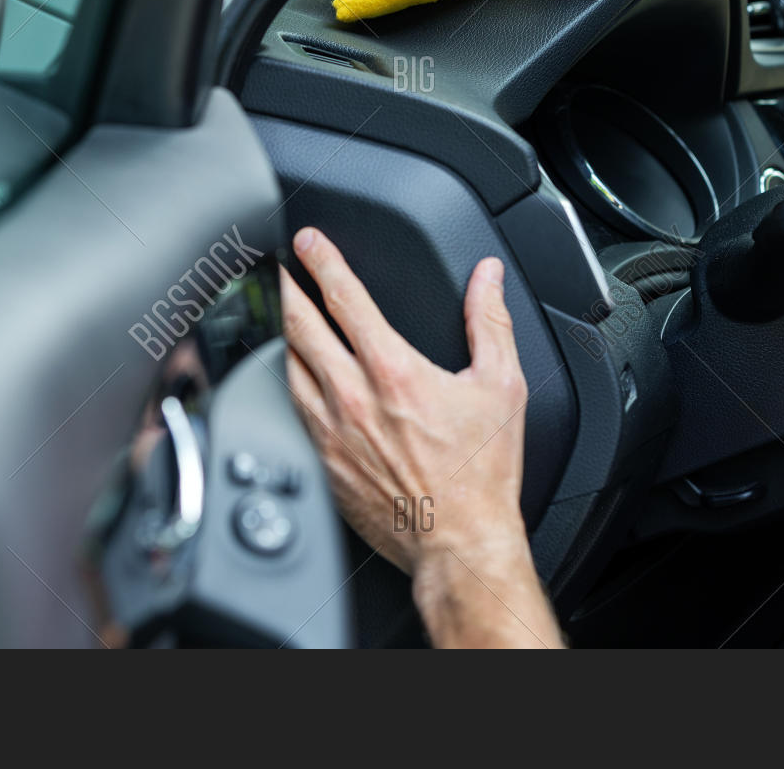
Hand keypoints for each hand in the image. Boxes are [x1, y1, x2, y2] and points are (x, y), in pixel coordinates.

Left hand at [280, 227, 561, 646]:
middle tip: (281, 267)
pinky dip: (288, 380)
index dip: (323, 260)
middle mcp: (353, 397)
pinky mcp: (322, 461)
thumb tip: (488, 278)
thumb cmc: (480, 474)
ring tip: (282, 312)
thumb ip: (490, 321)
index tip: (308, 241)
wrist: (458, 541)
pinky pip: (292, 407)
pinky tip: (292, 373)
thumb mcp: (502, 386)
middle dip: (287, 287)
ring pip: (287, 365)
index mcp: (394, 370)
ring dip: (283, 332)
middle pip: (300, 325)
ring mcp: (330, 431)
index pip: (345, 297)